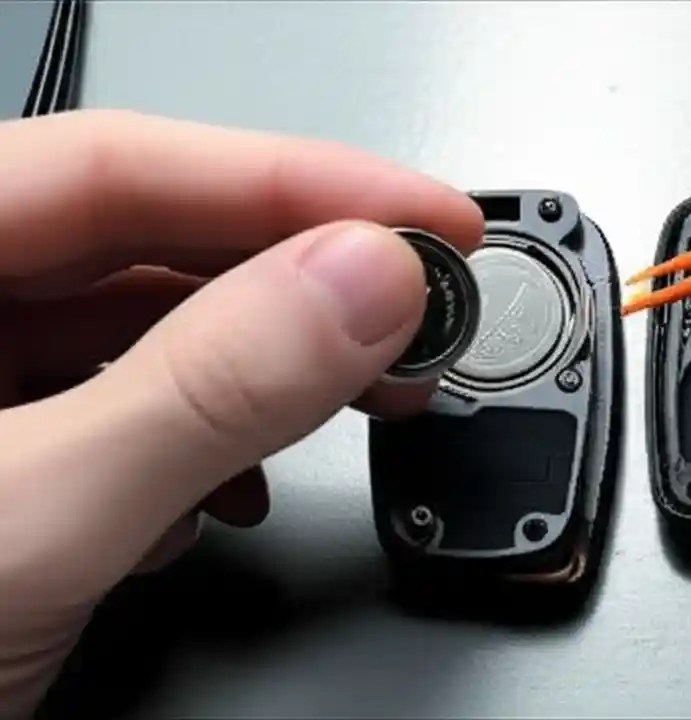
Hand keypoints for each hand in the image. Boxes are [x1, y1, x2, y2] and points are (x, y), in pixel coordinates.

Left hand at [0, 109, 481, 715]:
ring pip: (141, 338)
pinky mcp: (0, 484)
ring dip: (268, 369)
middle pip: (137, 246)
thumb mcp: (23, 531)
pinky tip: (236, 491)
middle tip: (422, 300)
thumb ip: (197, 393)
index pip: (114, 168)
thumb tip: (358, 281)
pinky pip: (125, 422)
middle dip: (299, 275)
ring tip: (365, 388)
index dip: (289, 177)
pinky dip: (207, 450)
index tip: (421, 216)